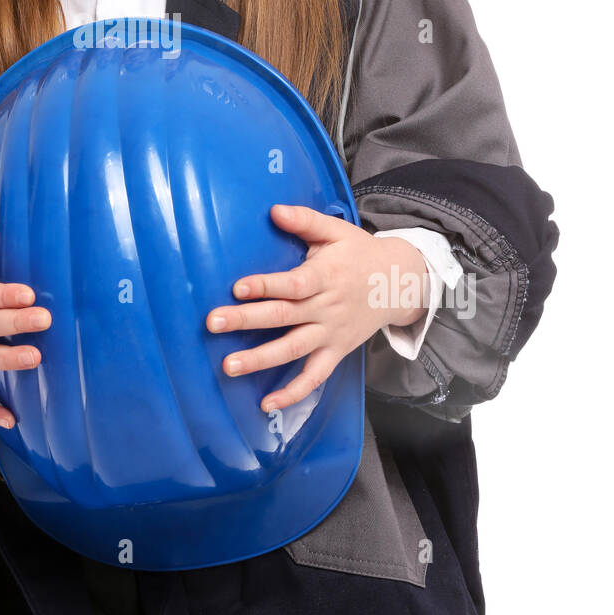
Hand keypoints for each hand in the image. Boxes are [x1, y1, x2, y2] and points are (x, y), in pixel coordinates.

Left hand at [205, 204, 429, 412]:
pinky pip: (315, 377)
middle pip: (283, 316)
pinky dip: (293, 393)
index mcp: (325, 276)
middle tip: (213, 323)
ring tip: (229, 366)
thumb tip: (273, 210)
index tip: (237, 288)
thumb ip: (305, 220)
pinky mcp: (336, 352)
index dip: (265, 286)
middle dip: (246, 321)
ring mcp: (331, 333)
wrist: (400, 283)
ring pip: (294, 349)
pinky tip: (267, 404)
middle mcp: (327, 308)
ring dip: (261, 360)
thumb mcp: (337, 231)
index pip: (292, 284)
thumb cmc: (361, 253)